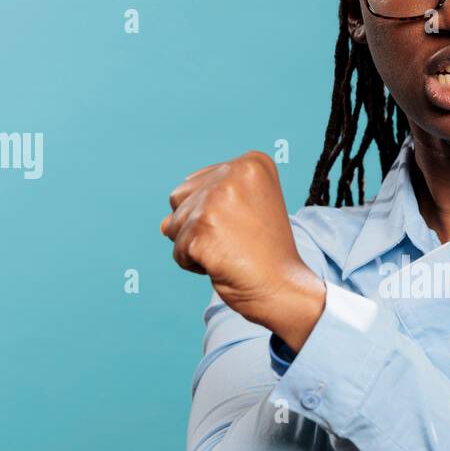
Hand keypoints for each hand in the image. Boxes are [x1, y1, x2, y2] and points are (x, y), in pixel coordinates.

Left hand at [159, 150, 324, 339]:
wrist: (284, 288)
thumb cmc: (266, 252)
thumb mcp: (244, 209)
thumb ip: (201, 201)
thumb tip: (164, 225)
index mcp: (252, 162)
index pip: (196, 183)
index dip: (214, 212)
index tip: (246, 225)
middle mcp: (235, 173)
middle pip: (179, 198)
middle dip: (198, 225)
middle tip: (236, 240)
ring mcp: (217, 200)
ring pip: (174, 224)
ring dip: (195, 245)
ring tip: (230, 251)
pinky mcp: (203, 230)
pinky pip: (178, 250)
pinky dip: (194, 264)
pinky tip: (223, 265)